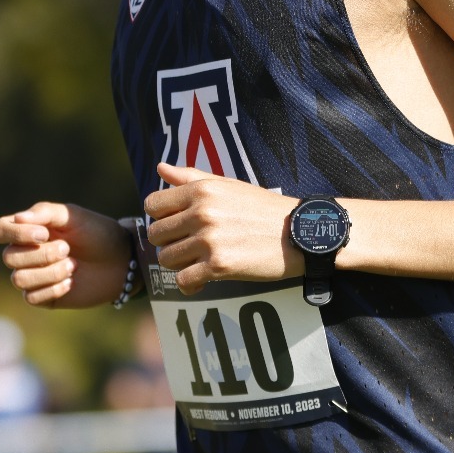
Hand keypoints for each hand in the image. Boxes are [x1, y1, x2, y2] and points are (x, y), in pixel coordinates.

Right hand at [0, 202, 132, 308]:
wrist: (121, 262)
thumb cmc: (97, 233)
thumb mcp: (74, 216)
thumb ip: (46, 213)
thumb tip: (18, 218)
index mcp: (28, 229)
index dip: (15, 234)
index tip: (43, 234)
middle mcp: (26, 252)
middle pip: (8, 257)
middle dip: (41, 254)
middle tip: (67, 249)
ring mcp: (33, 276)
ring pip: (19, 279)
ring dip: (49, 272)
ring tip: (72, 266)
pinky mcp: (43, 297)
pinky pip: (32, 297)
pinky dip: (53, 288)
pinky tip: (71, 282)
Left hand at [143, 163, 299, 295]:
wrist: (300, 232)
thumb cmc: (263, 209)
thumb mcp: (228, 185)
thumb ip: (191, 178)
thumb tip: (161, 167)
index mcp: (202, 189)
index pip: (152, 204)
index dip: (162, 218)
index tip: (179, 225)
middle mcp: (202, 212)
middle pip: (156, 235)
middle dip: (170, 243)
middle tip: (190, 247)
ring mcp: (210, 239)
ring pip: (166, 259)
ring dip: (180, 265)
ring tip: (199, 262)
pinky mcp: (220, 266)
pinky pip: (183, 281)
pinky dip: (190, 284)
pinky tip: (204, 280)